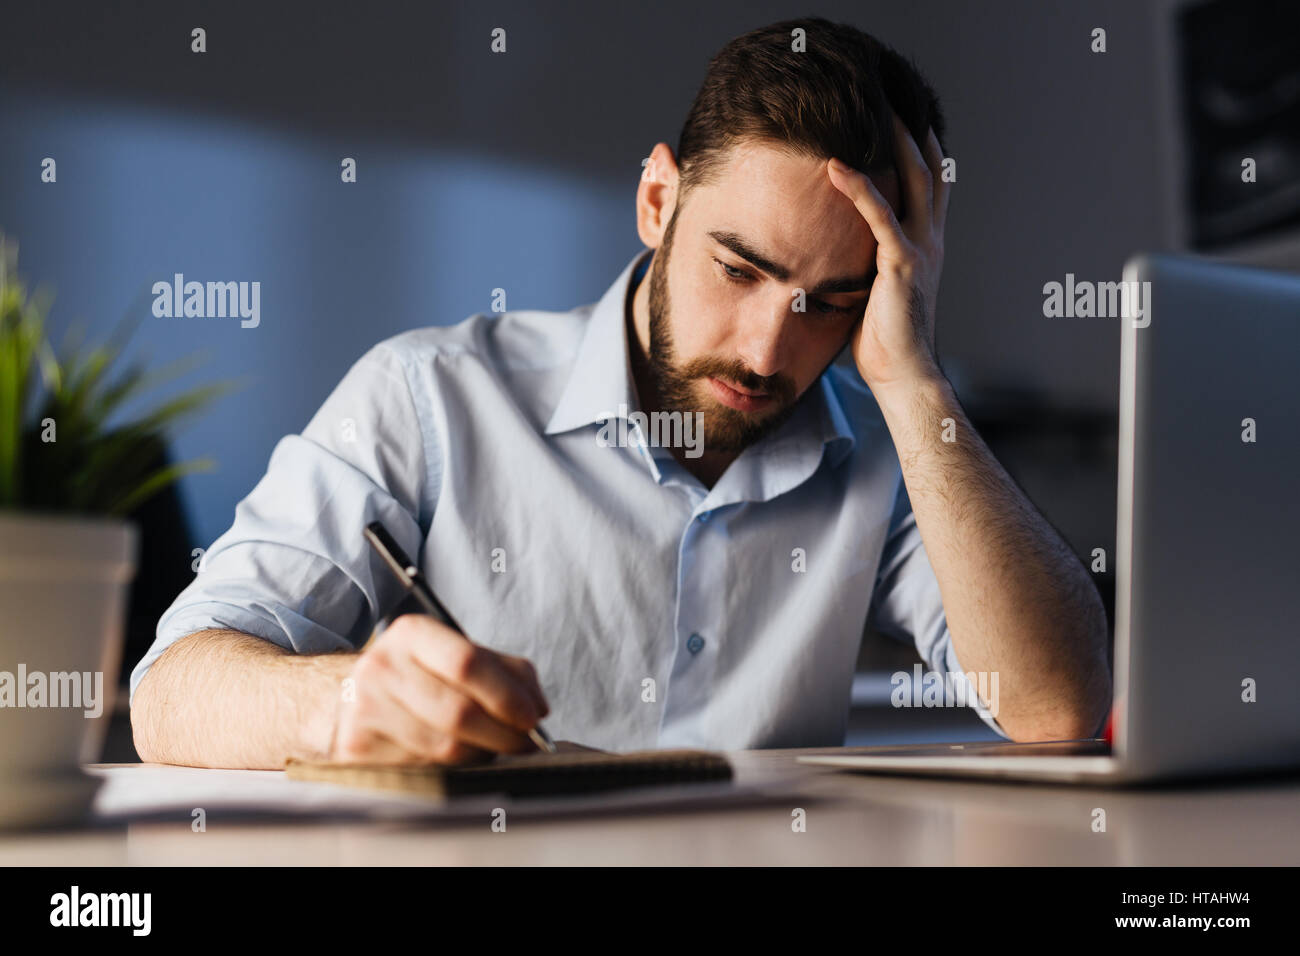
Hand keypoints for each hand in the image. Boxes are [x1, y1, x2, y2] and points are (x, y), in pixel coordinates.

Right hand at [330, 614, 549, 764]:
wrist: (350, 696)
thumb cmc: (420, 675)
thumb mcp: (457, 654)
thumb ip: (507, 671)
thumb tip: (538, 708)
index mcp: (411, 633)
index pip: (467, 662)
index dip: (506, 695)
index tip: (533, 716)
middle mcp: (382, 666)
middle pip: (458, 712)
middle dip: (503, 734)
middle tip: (525, 743)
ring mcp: (365, 709)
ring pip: (444, 748)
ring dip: (482, 754)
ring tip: (494, 748)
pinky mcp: (357, 747)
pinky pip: (424, 769)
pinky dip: (453, 768)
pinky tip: (459, 758)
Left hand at [826, 114, 949, 391]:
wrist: (904, 377)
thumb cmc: (883, 343)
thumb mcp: (875, 292)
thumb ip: (866, 263)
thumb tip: (836, 251)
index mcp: (927, 246)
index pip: (930, 186)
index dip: (922, 149)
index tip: (905, 118)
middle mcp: (931, 241)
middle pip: (930, 170)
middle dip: (914, 130)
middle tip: (895, 95)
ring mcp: (920, 250)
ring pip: (915, 181)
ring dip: (894, 142)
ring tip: (874, 109)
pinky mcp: (902, 265)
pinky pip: (881, 216)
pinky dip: (858, 189)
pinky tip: (836, 167)